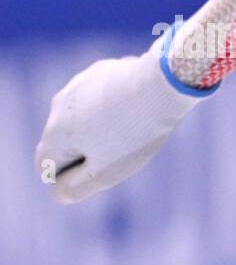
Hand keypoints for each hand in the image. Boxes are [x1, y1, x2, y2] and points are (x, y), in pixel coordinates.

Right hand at [34, 43, 214, 203]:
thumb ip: (77, 187)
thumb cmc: (134, 134)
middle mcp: (58, 108)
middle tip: (123, 150)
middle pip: (64, 141)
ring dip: (100, 129)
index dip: (72, 178)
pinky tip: (138, 108)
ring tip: (133, 129)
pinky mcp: (99, 72)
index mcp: (54, 134)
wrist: (160, 85)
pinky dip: (112, 108)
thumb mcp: (105, 172)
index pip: (46, 167)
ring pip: (82, 118)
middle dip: (87, 152)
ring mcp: (77, 86)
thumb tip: (58, 192)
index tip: (104, 170)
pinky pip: (99, 98)